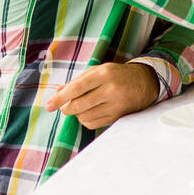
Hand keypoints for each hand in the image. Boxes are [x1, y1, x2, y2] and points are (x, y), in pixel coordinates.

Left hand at [44, 62, 159, 129]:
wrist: (145, 83)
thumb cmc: (117, 75)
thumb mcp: (98, 70)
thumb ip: (77, 81)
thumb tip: (57, 92)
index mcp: (104, 74)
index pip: (77, 88)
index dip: (60, 98)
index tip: (48, 106)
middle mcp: (110, 89)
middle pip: (78, 106)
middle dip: (66, 108)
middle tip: (65, 106)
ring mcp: (115, 105)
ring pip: (84, 117)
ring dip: (77, 114)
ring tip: (83, 105)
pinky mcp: (117, 117)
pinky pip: (93, 124)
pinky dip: (86, 120)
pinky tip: (91, 111)